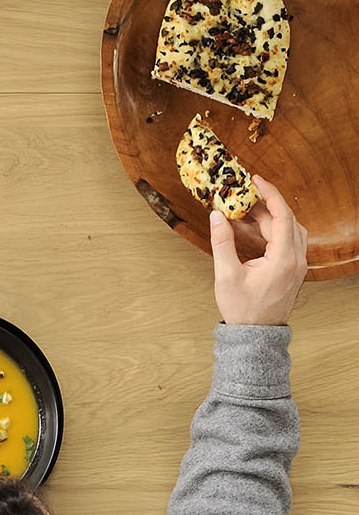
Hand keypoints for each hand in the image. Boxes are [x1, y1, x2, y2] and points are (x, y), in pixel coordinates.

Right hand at [211, 177, 308, 325]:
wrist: (257, 334)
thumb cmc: (243, 308)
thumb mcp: (226, 275)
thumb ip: (222, 242)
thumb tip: (217, 216)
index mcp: (284, 259)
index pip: (283, 216)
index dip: (270, 194)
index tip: (255, 180)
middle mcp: (296, 260)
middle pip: (287, 220)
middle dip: (266, 203)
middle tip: (244, 193)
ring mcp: (297, 265)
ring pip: (290, 229)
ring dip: (270, 216)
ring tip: (246, 209)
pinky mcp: (292, 269)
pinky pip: (288, 240)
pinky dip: (272, 228)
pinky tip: (253, 227)